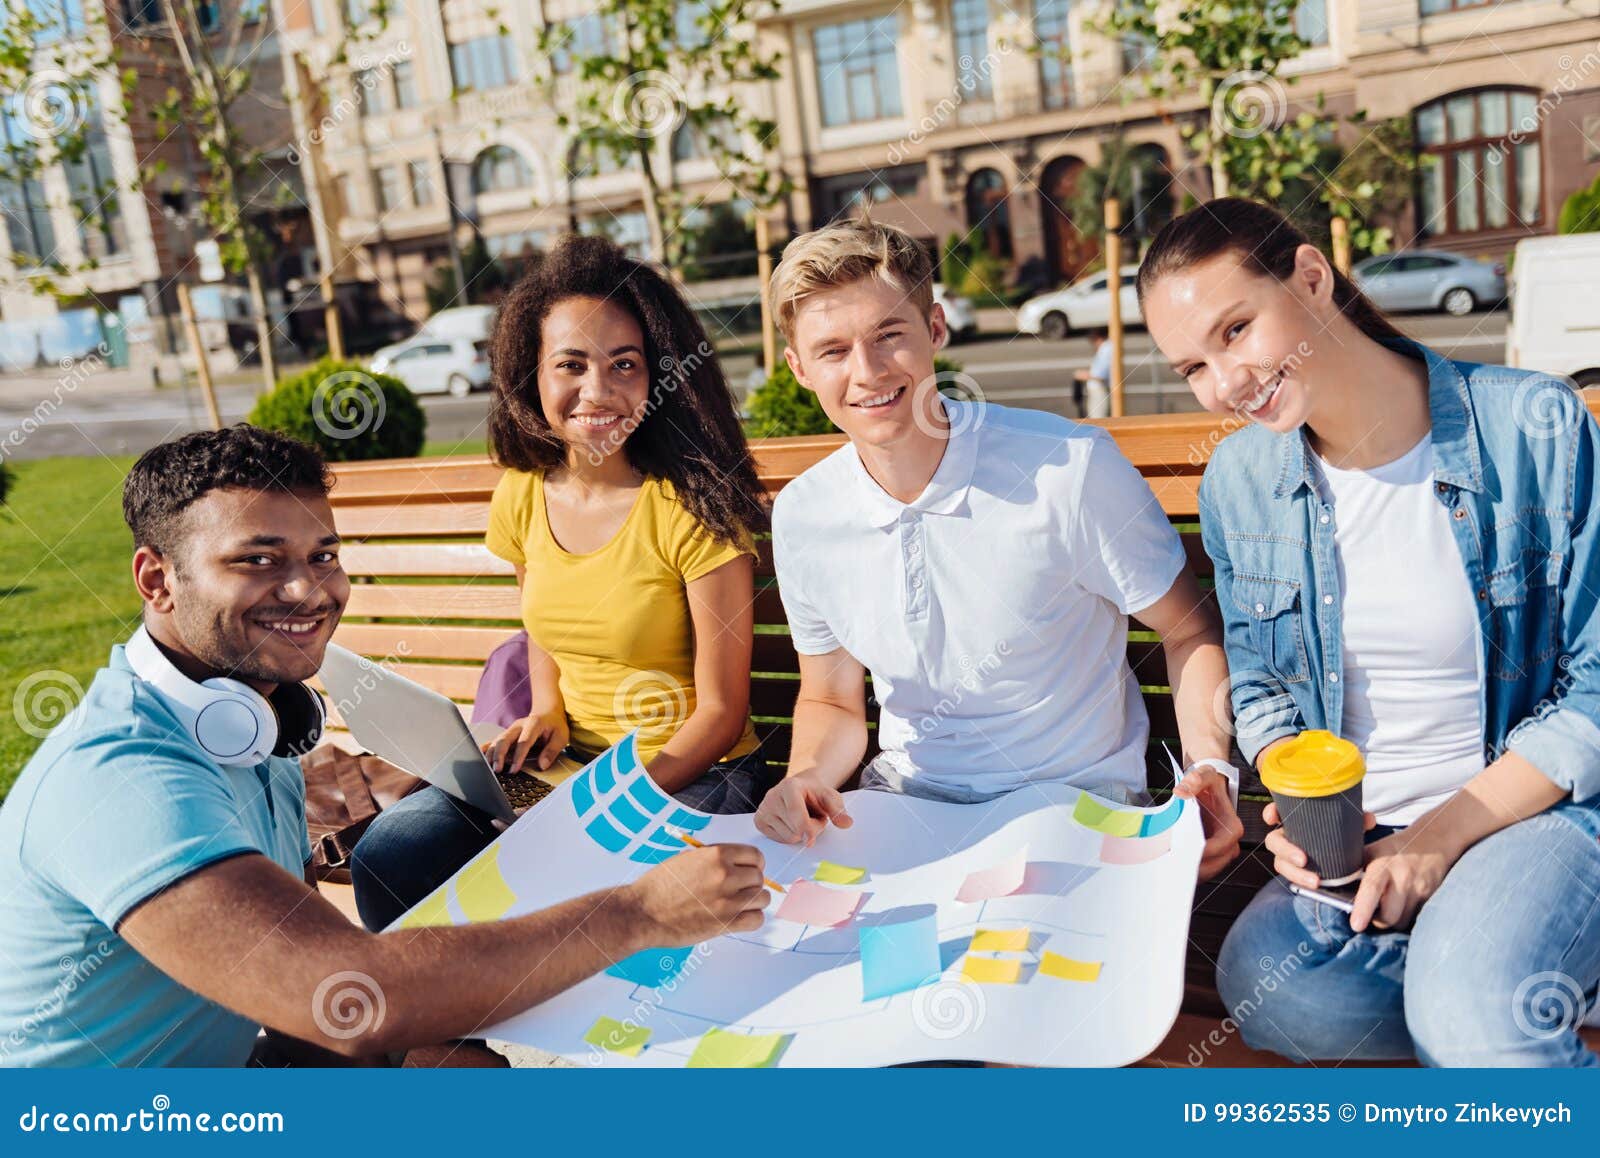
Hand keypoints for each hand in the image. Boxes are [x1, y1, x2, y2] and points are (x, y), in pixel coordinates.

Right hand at [483, 710, 568, 773]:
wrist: (547, 712)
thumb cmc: (554, 726)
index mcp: (533, 724)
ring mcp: (511, 730)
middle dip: (499, 755)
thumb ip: (552, 750)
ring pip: (497, 741)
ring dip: (491, 755)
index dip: (518, 757)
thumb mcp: (561, 736)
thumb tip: (542, 765)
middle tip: (497, 770)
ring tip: (489, 769)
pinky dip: (487, 749)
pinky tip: (480, 757)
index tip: (514, 770)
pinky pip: (494, 741)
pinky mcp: (507, 735)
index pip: (523, 741)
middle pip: (504, 739)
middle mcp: (519, 726)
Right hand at [625, 844, 770, 942]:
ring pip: (762, 898)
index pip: (755, 856)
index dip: (753, 864)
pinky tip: (740, 917)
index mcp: (717, 855)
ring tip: (740, 904)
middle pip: (759, 877)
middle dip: (751, 883)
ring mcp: (727, 901)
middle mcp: (726, 875)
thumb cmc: (659, 885)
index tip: (748, 870)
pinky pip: (756, 920)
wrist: (643, 912)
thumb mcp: (687, 859)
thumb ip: (714, 859)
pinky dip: (752, 919)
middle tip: (738, 890)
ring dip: (754, 901)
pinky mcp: (725, 924)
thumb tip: (737, 864)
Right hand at [754, 774, 852, 845]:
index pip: (796, 813)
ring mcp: (763, 809)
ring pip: (787, 837)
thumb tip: (846, 823)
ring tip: (802, 819)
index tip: (810, 839)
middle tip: (814, 817)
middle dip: (810, 829)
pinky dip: (789, 836)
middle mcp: (772, 796)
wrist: (800, 788)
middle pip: (794, 830)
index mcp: (790, 786)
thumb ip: (838, 810)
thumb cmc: (815, 794)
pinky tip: (791, 823)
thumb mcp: (831, 797)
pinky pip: (779, 840)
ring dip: (800, 833)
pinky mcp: (759, 821)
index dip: (806, 828)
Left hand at [1174, 768, 1243, 880]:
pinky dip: (1188, 868)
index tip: (1182, 850)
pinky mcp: (1211, 856)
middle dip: (1192, 866)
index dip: (1201, 852)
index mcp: (1232, 828)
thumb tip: (1181, 792)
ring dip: (1189, 870)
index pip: (1218, 848)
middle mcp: (1230, 844)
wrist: (1208, 787)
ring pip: (1207, 871)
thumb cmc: (1210, 784)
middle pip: (1213, 865)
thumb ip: (1195, 780)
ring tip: (1169, 865)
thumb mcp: (1205, 775)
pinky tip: (1173, 864)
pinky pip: (1201, 869)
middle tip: (1170, 863)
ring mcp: (1221, 852)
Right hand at [1262, 800, 1376, 888]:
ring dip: (1296, 873)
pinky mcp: (1295, 871)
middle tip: (1303, 859)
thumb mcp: (1347, 823)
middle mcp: (1286, 836)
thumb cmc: (1338, 830)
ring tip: (1315, 882)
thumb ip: (1356, 819)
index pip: (1275, 812)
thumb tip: (1368, 819)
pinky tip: (1315, 886)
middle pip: (1273, 841)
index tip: (1272, 818)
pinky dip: (1302, 882)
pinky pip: (1293, 878)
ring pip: (1281, 864)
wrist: (1343, 850)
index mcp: (1292, 819)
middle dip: (1285, 850)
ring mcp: (1288, 855)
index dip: (1270, 813)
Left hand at [1347, 828, 1456, 932]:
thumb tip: (1337, 890)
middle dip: (1378, 921)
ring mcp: (1420, 889)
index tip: (1356, 925)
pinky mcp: (1432, 897)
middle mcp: (1403, 878)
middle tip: (1373, 914)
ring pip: (1403, 921)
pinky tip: (1403, 905)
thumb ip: (1356, 869)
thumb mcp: (1373, 851)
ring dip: (1393, 920)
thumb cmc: (1396, 848)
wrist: (1434, 840)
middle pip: (1389, 916)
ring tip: (1388, 908)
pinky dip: (1407, 916)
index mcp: (1383, 864)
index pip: (1372, 888)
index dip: (1363, 909)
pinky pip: (1417, 918)